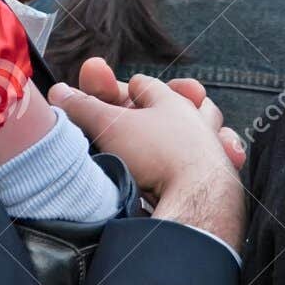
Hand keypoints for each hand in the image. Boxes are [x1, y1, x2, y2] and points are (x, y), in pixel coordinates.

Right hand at [76, 56, 246, 170]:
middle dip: (175, 99)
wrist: (197, 200)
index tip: (115, 93)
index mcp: (170, 101)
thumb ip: (85, 108)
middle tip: (156, 108)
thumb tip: (59, 92)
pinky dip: (217, 159)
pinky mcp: (223, 180)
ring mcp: (214, 150)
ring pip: (213, 128)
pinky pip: (225, 161)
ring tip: (185, 136)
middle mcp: (196, 121)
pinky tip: (203, 167)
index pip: (145, 85)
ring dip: (200, 128)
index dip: (127, 88)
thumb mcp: (110, 127)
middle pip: (189, 99)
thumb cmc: (157, 155)